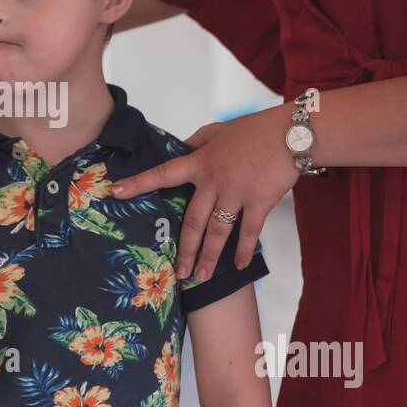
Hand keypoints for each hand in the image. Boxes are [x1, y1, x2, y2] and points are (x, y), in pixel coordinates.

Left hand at [110, 104, 299, 278]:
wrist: (291, 133)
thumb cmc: (256, 129)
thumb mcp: (220, 130)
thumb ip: (199, 141)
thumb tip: (184, 147)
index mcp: (200, 162)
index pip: (163, 174)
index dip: (138, 183)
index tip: (115, 192)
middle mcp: (213, 181)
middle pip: (192, 221)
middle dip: (185, 249)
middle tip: (179, 272)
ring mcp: (235, 194)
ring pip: (217, 232)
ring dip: (209, 257)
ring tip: (202, 276)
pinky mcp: (258, 203)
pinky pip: (249, 232)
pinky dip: (244, 250)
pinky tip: (241, 264)